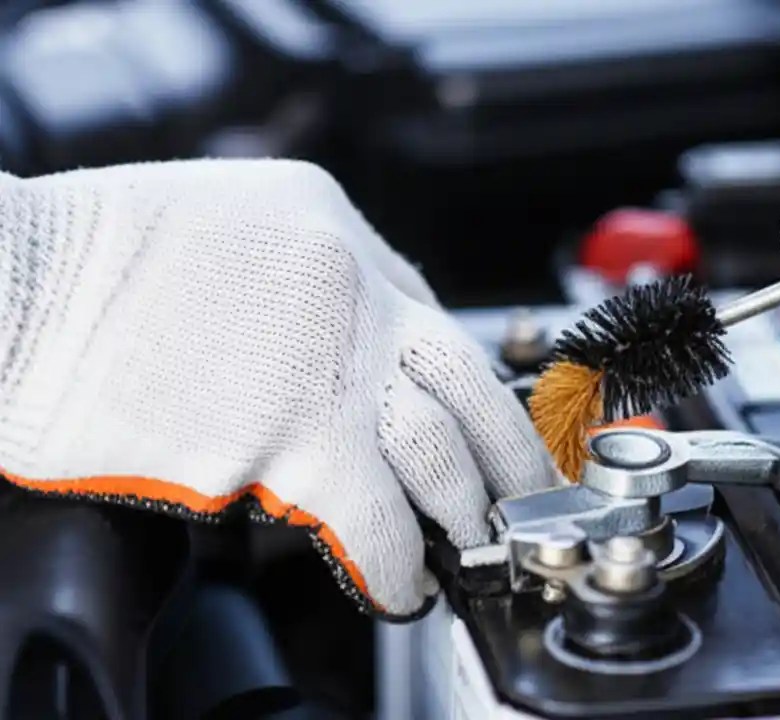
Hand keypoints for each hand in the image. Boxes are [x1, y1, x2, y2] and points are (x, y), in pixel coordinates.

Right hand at [0, 159, 555, 618]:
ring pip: (439, 451)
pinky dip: (398, 561)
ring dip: (462, 513)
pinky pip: (375, 518)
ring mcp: (323, 364)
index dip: (454, 381)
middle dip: (507, 449)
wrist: (6, 289)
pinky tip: (401, 583)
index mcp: (326, 223)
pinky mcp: (285, 441)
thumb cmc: (82, 263)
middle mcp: (345, 287)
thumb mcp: (215, 224)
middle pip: (467, 377)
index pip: (425, 308)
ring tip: (469, 547)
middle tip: (524, 492)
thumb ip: (294, 279)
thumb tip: (346, 349)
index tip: (470, 421)